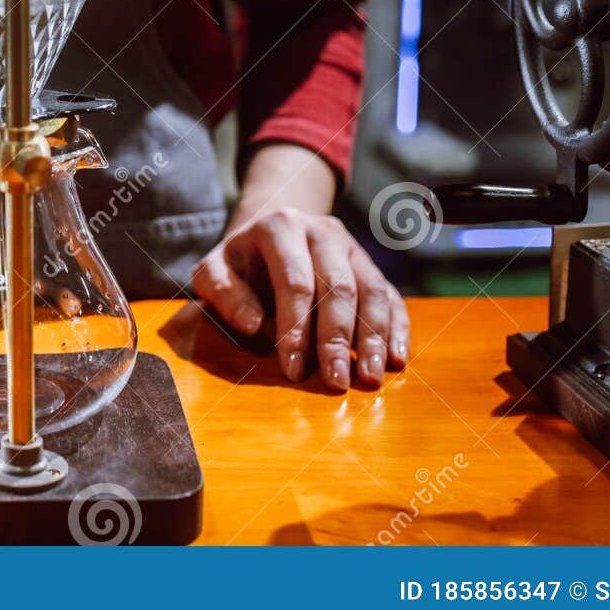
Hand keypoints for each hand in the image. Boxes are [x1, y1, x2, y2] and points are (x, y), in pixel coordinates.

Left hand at [191, 145, 409, 390]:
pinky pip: (390, 294)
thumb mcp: (213, 269)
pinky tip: (396, 359)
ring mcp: (351, 246)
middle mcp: (322, 230)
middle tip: (336, 382)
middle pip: (339, 287)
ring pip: (371, 290)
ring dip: (374, 337)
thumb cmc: (239, 261)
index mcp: (281, 227)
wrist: (271, 229)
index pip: (294, 282)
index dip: (296, 329)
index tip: (293, 371)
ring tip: (370, 377)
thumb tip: (250, 324)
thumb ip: (221, 291)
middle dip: (337, 338)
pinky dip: (396, 327)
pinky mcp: (370, 264)